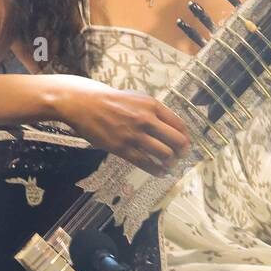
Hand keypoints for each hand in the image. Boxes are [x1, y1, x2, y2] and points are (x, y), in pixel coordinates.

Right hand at [49, 74, 192, 175]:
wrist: (84, 104)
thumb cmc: (110, 100)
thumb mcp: (136, 98)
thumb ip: (153, 111)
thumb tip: (170, 126)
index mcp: (152, 105)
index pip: (179, 124)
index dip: (186, 137)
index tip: (185, 144)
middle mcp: (146, 119)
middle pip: (177, 141)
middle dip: (182, 152)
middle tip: (180, 157)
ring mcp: (134, 134)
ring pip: (164, 154)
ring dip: (170, 163)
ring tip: (169, 165)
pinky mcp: (122, 148)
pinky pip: (145, 163)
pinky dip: (156, 170)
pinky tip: (159, 172)